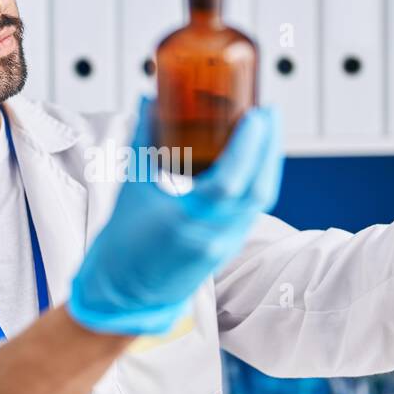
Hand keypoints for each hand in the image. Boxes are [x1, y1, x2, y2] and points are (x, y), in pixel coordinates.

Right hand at [67, 96, 283, 335]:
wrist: (124, 293)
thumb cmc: (123, 245)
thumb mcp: (131, 187)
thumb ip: (143, 140)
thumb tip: (149, 100)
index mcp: (182, 221)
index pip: (229, 182)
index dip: (248, 147)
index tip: (256, 115)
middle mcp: (210, 235)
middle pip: (258, 190)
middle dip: (270, 147)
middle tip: (270, 112)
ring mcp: (224, 243)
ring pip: (261, 199)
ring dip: (269, 161)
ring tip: (267, 129)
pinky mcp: (229, 246)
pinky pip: (254, 209)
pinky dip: (260, 179)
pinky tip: (258, 158)